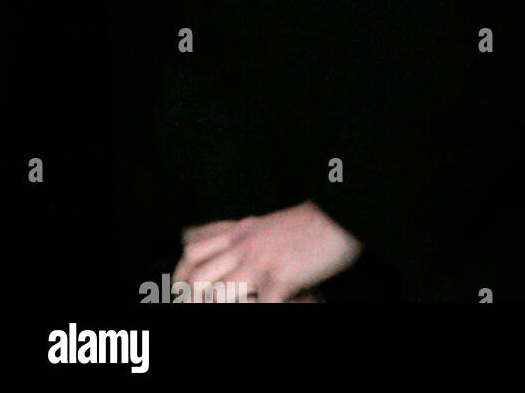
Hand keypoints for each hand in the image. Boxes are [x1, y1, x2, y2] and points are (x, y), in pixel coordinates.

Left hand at [173, 201, 362, 302]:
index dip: (180, 277)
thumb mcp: (271, 222)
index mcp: (242, 231)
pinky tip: (276, 307)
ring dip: (220, 307)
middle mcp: (245, 245)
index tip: (182, 293)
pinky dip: (260, 313)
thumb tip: (231, 248)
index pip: (192, 251)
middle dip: (190, 300)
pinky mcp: (281, 276)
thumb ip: (248, 234)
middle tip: (201, 308)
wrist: (345, 211)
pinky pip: (262, 307)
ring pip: (218, 295)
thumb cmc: (314, 222)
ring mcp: (261, 261)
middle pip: (197, 278)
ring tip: (239, 307)